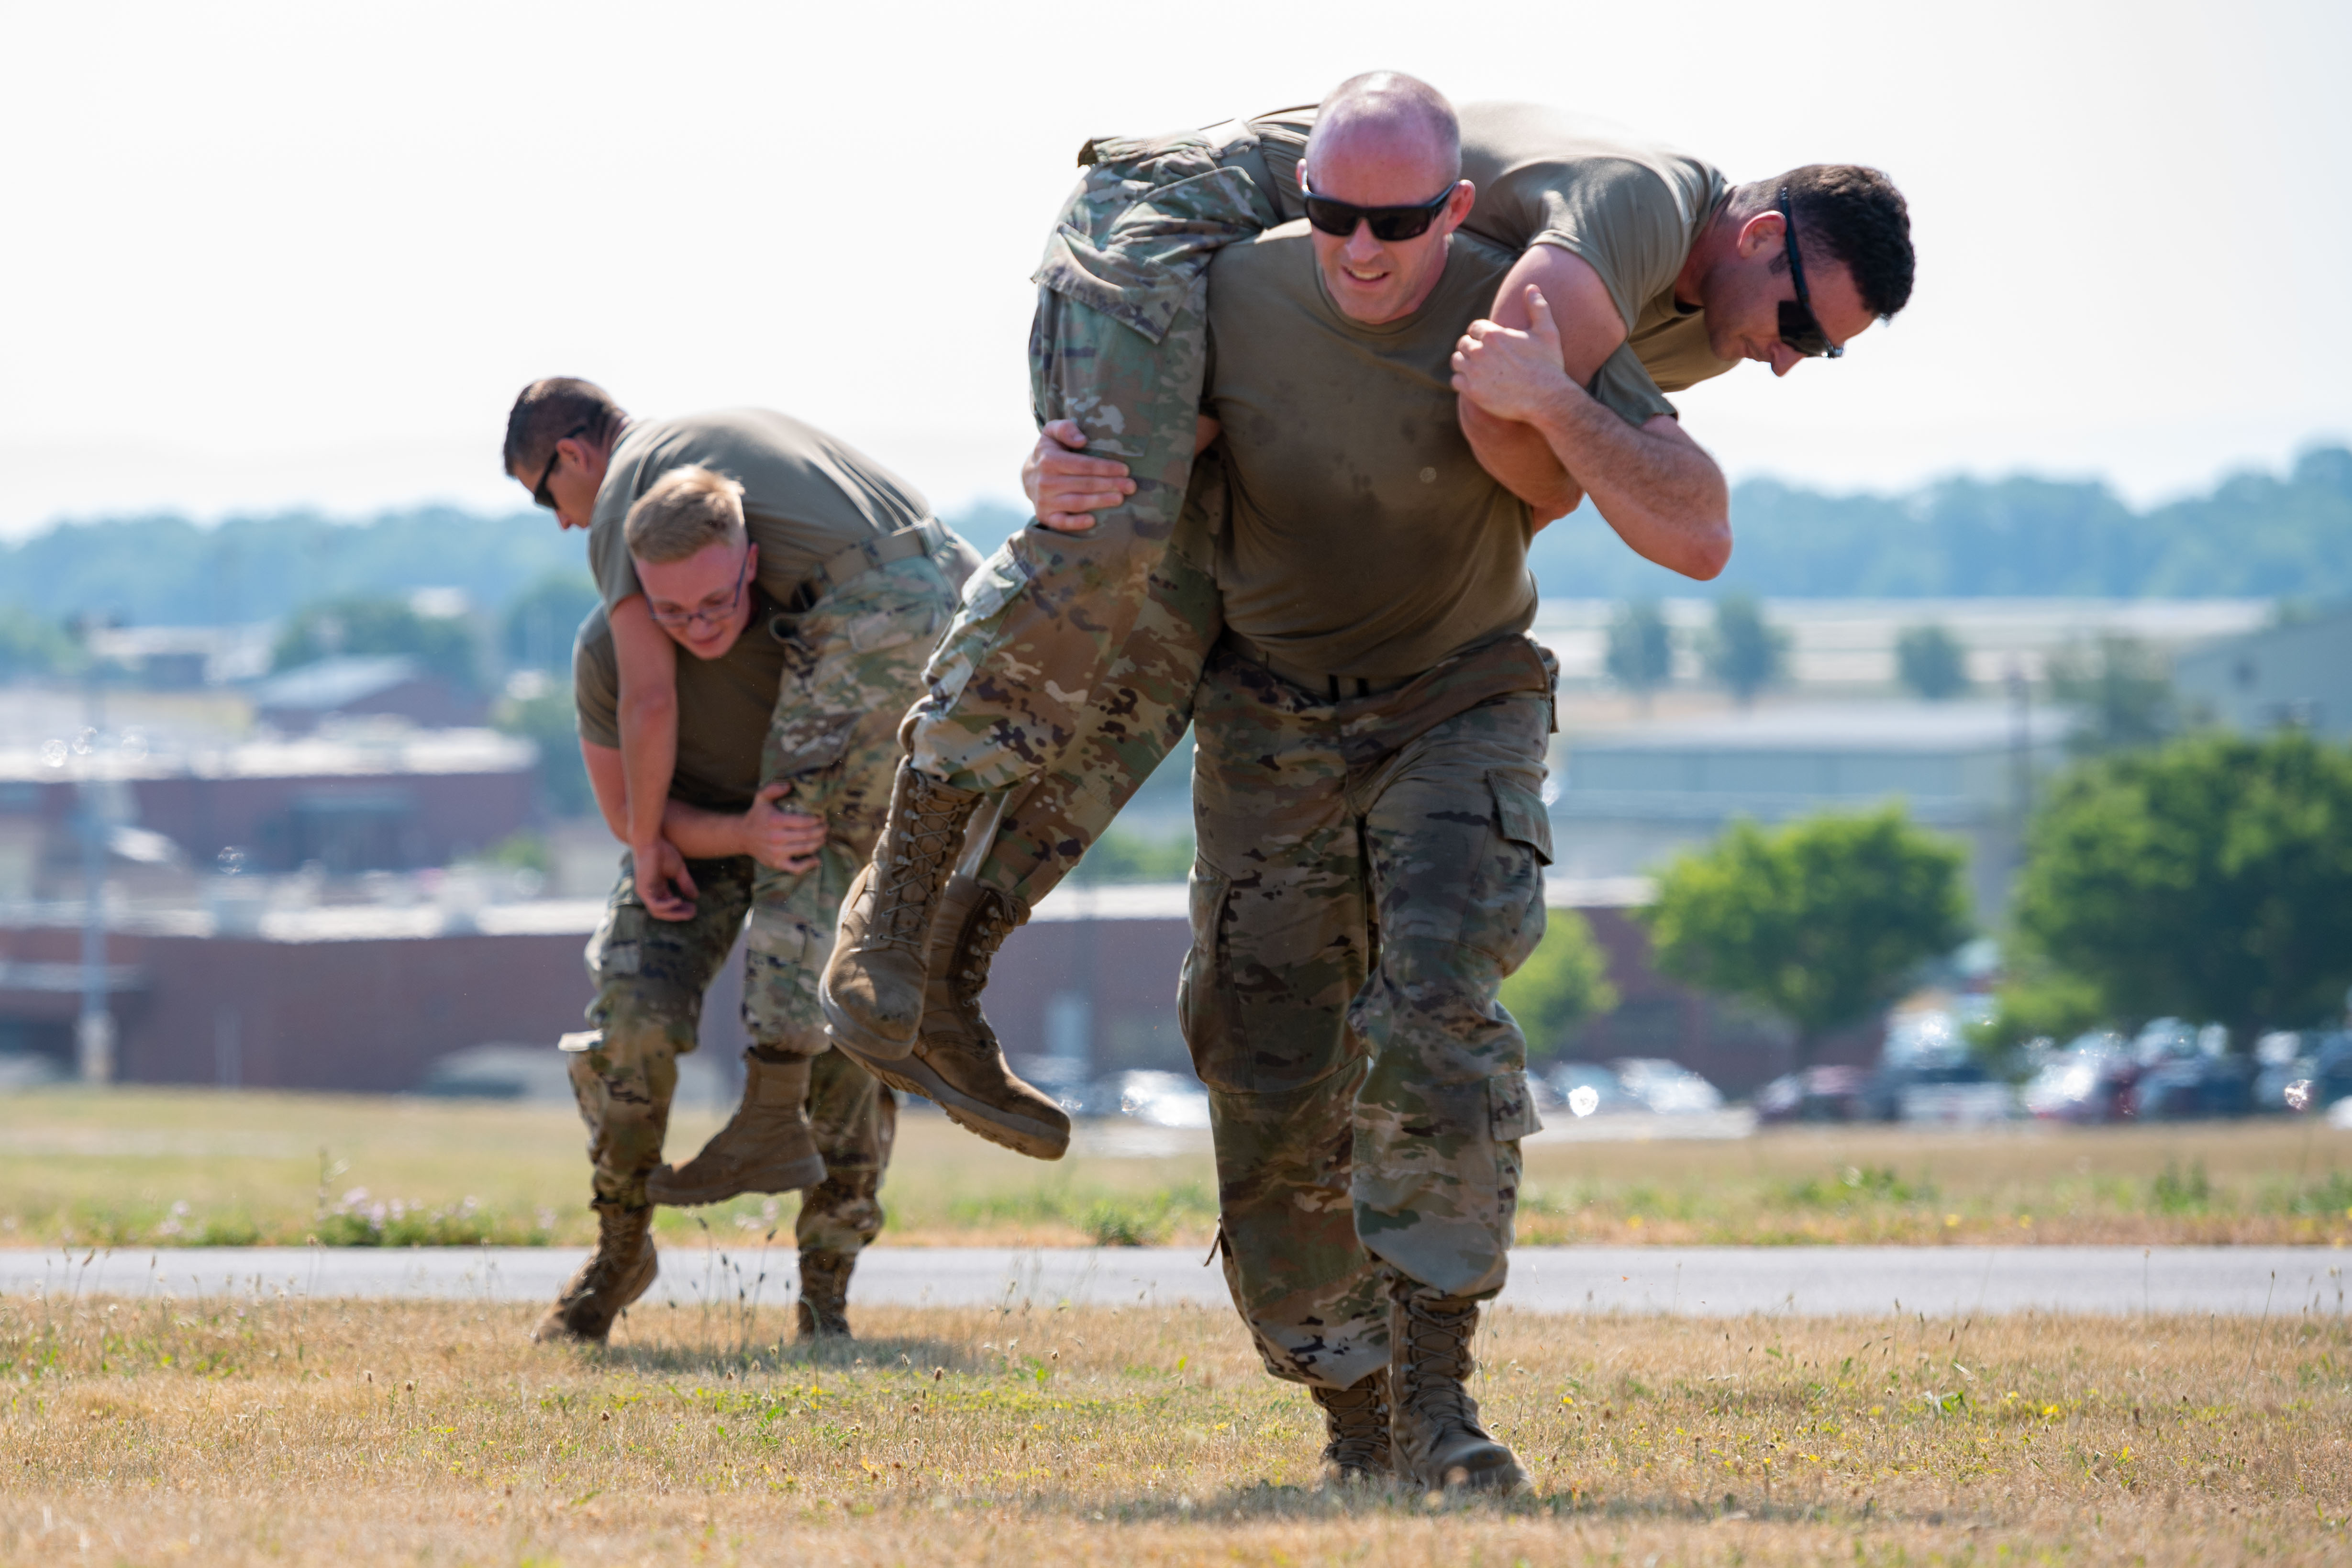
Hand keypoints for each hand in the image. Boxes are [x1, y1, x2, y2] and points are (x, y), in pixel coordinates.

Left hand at [633, 835, 697, 920]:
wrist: (651, 841)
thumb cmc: (663, 851)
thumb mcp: (679, 870)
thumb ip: (685, 883)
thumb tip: (695, 896)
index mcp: (657, 887)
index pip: (668, 904)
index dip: (681, 909)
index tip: (695, 908)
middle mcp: (650, 892)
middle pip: (664, 912)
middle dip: (679, 914)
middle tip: (693, 913)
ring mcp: (645, 892)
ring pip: (659, 912)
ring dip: (675, 914)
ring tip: (689, 910)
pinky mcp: (643, 890)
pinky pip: (655, 905)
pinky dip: (667, 906)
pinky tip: (679, 901)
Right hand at [740, 783, 825, 874]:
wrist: (742, 836)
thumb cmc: (756, 816)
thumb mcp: (761, 798)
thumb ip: (773, 789)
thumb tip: (789, 785)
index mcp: (776, 820)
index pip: (804, 821)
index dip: (817, 820)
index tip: (823, 817)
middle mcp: (777, 837)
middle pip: (808, 835)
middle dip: (821, 830)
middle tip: (826, 827)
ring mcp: (777, 852)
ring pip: (805, 849)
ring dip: (819, 843)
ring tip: (824, 837)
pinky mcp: (776, 863)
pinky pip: (796, 868)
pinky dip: (808, 865)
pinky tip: (817, 859)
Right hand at [1022, 419, 1132, 532]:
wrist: (1028, 476)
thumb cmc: (1049, 452)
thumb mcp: (1052, 433)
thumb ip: (1065, 428)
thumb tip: (1082, 440)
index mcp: (1049, 460)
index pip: (1084, 465)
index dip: (1106, 468)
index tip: (1125, 469)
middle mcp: (1046, 482)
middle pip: (1085, 484)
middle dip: (1110, 485)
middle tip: (1131, 486)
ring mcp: (1044, 501)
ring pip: (1078, 502)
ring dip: (1101, 501)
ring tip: (1121, 499)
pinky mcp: (1045, 516)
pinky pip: (1062, 523)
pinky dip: (1076, 523)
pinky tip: (1093, 520)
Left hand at [1451, 285, 1574, 423]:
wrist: (1546, 398)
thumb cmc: (1547, 365)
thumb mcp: (1547, 332)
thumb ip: (1537, 307)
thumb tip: (1531, 287)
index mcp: (1493, 334)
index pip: (1474, 327)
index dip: (1481, 334)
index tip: (1488, 342)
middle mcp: (1480, 351)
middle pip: (1463, 343)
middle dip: (1472, 348)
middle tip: (1483, 357)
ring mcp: (1474, 371)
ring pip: (1457, 361)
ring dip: (1464, 363)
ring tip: (1476, 369)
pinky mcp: (1472, 391)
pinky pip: (1455, 381)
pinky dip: (1462, 381)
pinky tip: (1474, 383)